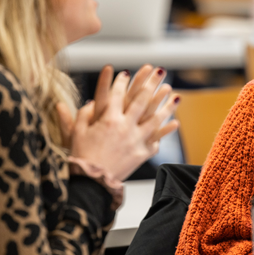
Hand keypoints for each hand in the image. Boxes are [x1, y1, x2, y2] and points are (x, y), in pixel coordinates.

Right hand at [57, 68, 179, 180]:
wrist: (92, 182)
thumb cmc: (82, 156)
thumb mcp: (77, 132)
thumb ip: (83, 114)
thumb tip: (90, 102)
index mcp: (108, 119)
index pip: (116, 94)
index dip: (121, 81)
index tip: (126, 72)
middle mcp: (125, 127)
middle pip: (141, 100)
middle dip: (151, 83)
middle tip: (159, 72)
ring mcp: (135, 140)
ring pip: (155, 118)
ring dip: (165, 104)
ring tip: (173, 93)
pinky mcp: (141, 154)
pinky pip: (157, 140)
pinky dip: (166, 131)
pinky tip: (175, 123)